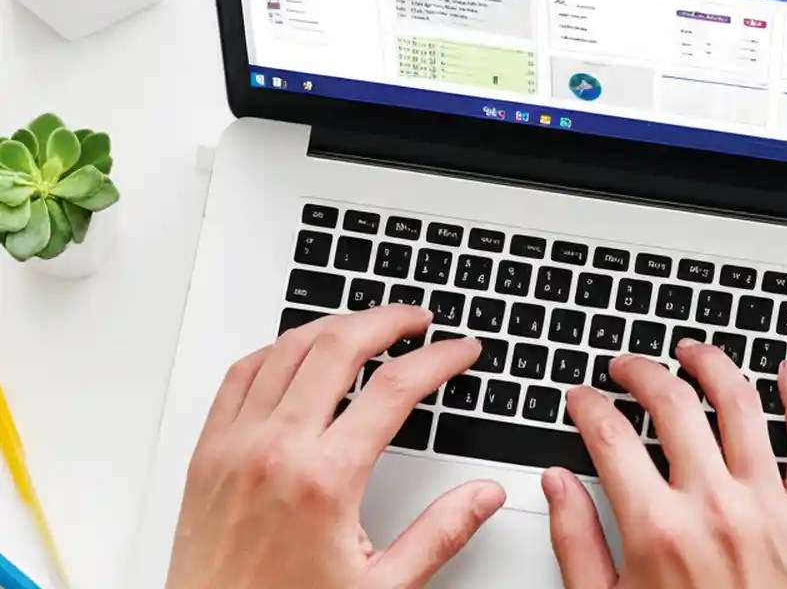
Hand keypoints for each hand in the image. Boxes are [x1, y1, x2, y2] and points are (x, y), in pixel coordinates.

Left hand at [167, 305, 506, 588]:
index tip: (460, 351)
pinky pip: (240, 375)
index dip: (439, 359)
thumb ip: (440, 534)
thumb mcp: (381, 588)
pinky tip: (298, 352)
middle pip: (340, 346)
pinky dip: (276, 350)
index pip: (396, 388)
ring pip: (288, 348)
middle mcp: (275, 450)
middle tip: (418, 321)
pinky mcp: (206, 452)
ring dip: (335, 325)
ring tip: (368, 325)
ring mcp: (235, 445)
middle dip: (389, 320)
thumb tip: (484, 495)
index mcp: (325, 480)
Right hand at [544, 342, 786, 588]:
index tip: (582, 397)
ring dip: (712, 365)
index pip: (611, 435)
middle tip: (627, 367)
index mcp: (657, 529)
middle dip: (641, 372)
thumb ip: (577, 540)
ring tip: (692, 352)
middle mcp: (714, 507)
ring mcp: (767, 508)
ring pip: (741, 404)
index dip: (588, 405)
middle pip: (673, 404)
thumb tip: (558, 483)